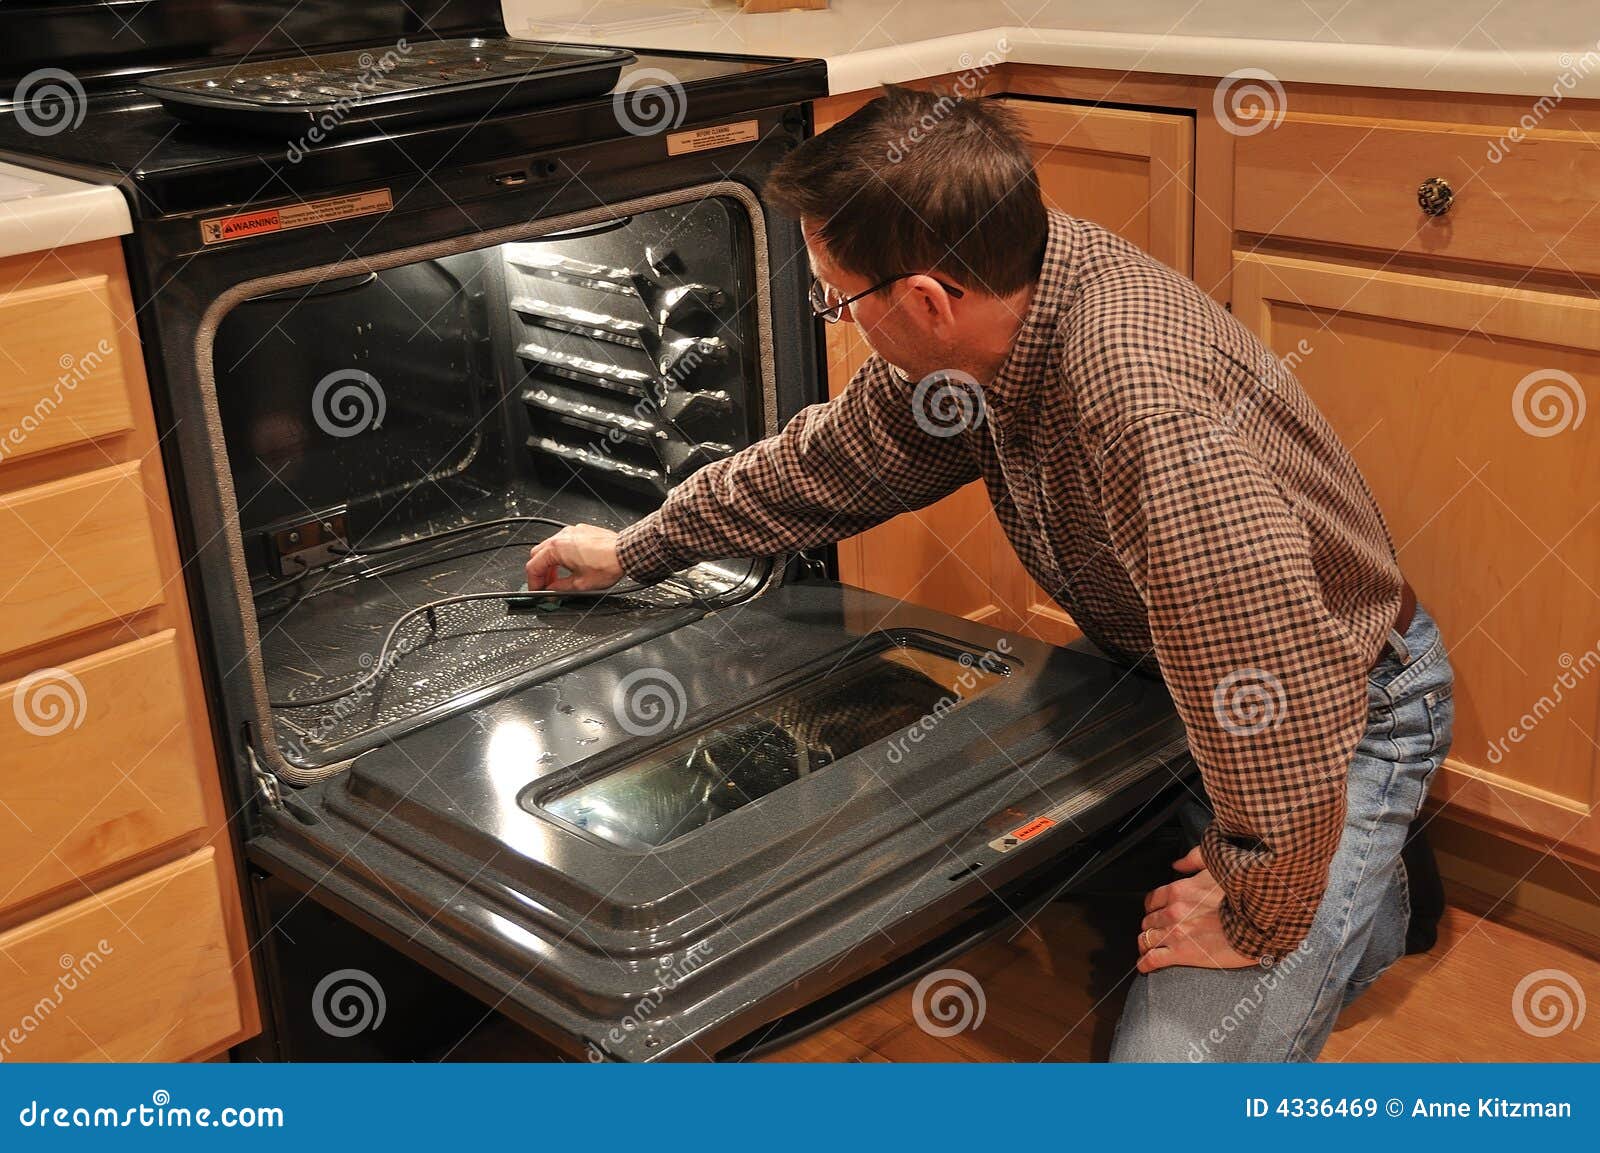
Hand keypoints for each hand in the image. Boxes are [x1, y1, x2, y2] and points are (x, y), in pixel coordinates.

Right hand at [525, 523, 623, 590]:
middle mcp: (562, 536)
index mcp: (556, 549)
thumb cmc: (607, 565)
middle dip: (541, 572)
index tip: (537, 591)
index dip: (533, 582)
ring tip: (559, 577)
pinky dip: (562, 554)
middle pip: (538, 554)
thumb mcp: (580, 585)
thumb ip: (560, 589)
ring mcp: (572, 531)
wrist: (626, 552)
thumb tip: (551, 592)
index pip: (533, 566)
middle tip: (548, 586)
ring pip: (550, 547)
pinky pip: (564, 541)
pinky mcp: (581, 531)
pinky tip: (571, 564)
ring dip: (551, 562)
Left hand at [1135, 846, 1258, 972]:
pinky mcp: (1181, 953)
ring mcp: (1174, 932)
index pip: (1151, 901)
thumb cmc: (1242, 897)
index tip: (1156, 914)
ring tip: (1149, 950)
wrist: (1259, 922)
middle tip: (1157, 933)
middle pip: (1148, 921)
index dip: (1153, 909)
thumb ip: (1193, 860)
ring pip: (1146, 939)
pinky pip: (1152, 959)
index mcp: (1178, 890)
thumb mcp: (1217, 867)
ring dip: (1146, 944)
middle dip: (1151, 927)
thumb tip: (1177, 864)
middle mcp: (1172, 910)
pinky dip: (1145, 963)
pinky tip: (1145, 966)